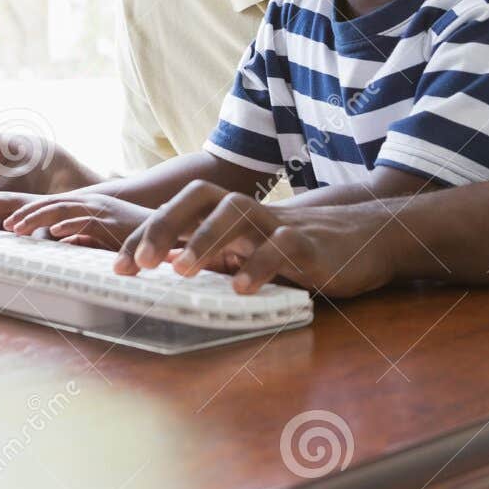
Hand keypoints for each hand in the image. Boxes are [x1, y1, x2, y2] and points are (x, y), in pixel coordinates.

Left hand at [2, 192, 152, 249]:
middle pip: (51, 204)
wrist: (168, 228)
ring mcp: (100, 209)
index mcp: (87, 205)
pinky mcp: (111, 221)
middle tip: (3, 225)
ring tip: (15, 227)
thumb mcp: (103, 236)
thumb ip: (83, 237)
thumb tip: (62, 244)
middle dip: (25, 213)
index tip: (8, 224)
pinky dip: (68, 226)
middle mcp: (91, 202)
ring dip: (37, 218)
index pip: (52, 206)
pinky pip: (86, 221)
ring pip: (61, 209)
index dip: (29, 213)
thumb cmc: (135, 236)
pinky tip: (53, 233)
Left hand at [115, 181, 398, 296]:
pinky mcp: (310, 245)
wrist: (369, 236)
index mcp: (232, 215)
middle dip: (163, 226)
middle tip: (137, 262)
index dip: (147, 231)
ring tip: (179, 271)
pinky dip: (258, 266)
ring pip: (237, 215)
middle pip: (200, 200)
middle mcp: (251, 213)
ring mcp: (280, 225)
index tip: (119, 265)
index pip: (181, 209)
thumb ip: (219, 255)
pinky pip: (281, 249)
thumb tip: (167, 271)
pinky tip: (240, 288)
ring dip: (204, 240)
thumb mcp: (254, 250)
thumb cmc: (302, 248)